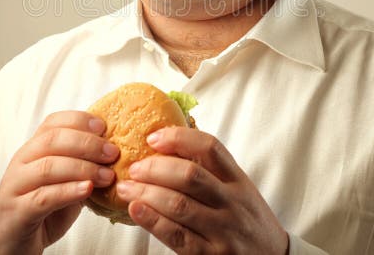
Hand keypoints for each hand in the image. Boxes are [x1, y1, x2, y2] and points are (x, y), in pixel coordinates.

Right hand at [0, 111, 118, 254]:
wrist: (10, 242)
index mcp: (33, 149)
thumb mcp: (64, 181)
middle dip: (87, 143)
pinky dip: (68, 191)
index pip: (53, 123)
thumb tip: (114, 152)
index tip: (104, 127)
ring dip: (83, 168)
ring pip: (48, 167)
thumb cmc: (42, 209)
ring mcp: (16, 186)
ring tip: (107, 176)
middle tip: (112, 153)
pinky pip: (43, 197)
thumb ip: (82, 166)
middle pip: (52, 140)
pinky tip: (87, 190)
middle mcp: (21, 162)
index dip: (79, 120)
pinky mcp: (17, 211)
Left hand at [116, 127, 288, 254]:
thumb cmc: (247, 220)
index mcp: (238, 181)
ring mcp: (223, 230)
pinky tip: (136, 210)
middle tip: (133, 167)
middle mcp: (232, 202)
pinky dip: (153, 221)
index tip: (153, 137)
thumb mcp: (239, 189)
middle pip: (190, 176)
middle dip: (155, 168)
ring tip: (126, 188)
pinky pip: (177, 236)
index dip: (179, 138)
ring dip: (146, 193)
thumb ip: (212, 169)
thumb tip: (170, 141)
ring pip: (179, 205)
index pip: (210, 148)